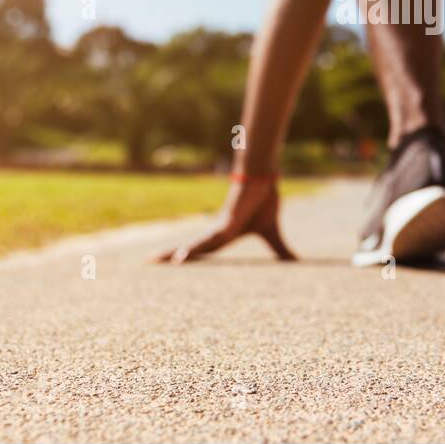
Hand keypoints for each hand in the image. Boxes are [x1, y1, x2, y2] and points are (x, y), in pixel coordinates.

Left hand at [151, 178, 295, 263]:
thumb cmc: (264, 200)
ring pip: (195, 246)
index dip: (188, 257)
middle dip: (169, 255)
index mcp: (225, 236)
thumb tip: (296, 264)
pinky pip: (208, 241)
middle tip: (148, 262)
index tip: (172, 266)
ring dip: (178, 255)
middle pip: (191, 247)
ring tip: (160, 263)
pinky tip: (182, 257)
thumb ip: (280, 251)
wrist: (263, 178)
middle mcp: (218, 233)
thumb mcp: (272, 233)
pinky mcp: (226, 223)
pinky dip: (194, 249)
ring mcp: (220, 228)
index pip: (202, 250)